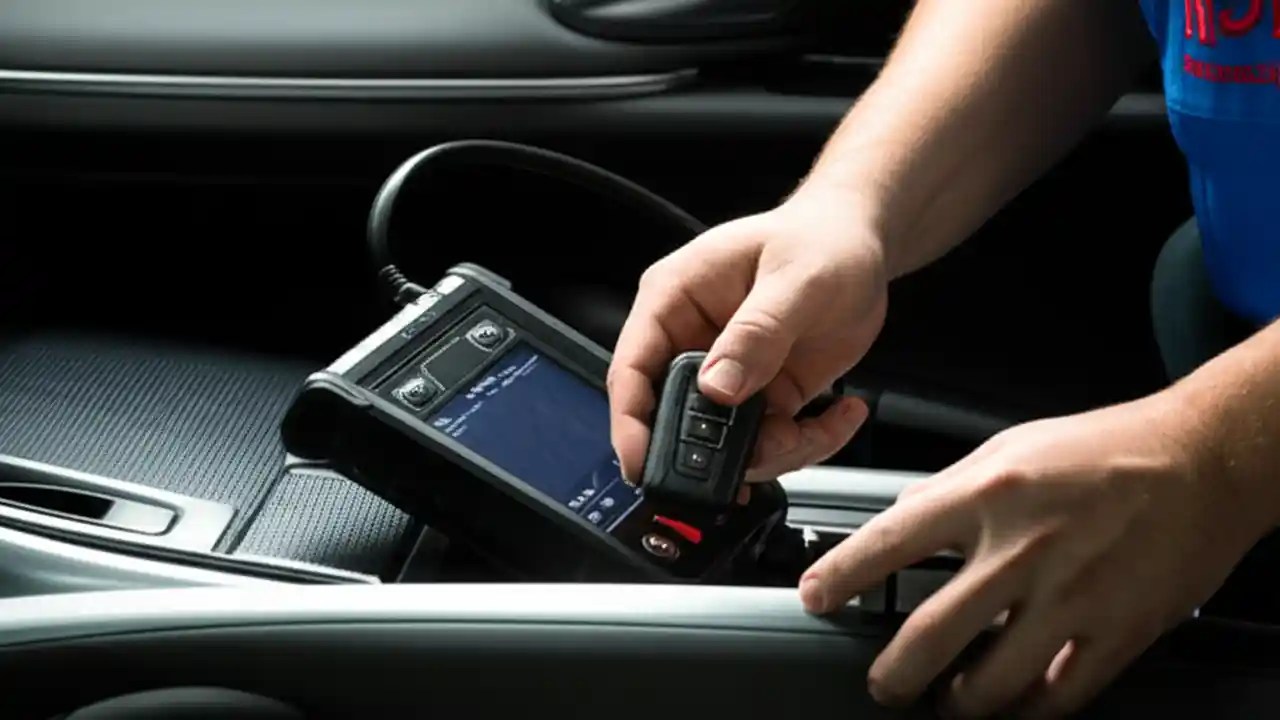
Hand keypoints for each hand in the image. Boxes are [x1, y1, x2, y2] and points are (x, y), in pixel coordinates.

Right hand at [606, 189, 886, 485]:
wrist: (859, 243)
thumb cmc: (821, 239)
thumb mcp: (796, 280)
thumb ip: (757, 333)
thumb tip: (717, 387)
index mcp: (675, 301)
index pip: (633, 369)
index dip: (631, 423)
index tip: (644, 465)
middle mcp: (694, 344)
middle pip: (674, 419)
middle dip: (713, 452)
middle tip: (758, 452)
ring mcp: (730, 376)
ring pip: (726, 444)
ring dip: (771, 452)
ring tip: (814, 426)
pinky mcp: (764, 396)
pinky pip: (771, 442)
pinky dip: (808, 444)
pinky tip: (840, 413)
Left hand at [800, 394, 1267, 717]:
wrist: (1202, 457)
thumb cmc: (1104, 449)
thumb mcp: (1007, 448)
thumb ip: (949, 490)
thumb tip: (900, 520)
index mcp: (985, 495)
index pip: (887, 542)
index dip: (840, 577)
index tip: (815, 598)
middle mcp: (1020, 549)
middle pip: (929, 635)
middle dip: (892, 675)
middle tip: (883, 684)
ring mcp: (1069, 596)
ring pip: (992, 683)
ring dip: (958, 703)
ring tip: (949, 700)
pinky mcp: (1116, 630)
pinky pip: (1060, 695)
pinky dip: (1028, 711)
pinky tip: (1015, 705)